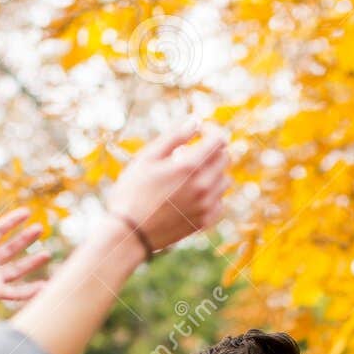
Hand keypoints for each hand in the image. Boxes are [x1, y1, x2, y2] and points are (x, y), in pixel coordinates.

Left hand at [0, 203, 50, 313]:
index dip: (12, 221)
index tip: (27, 212)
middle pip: (10, 248)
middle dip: (25, 238)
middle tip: (40, 228)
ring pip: (17, 269)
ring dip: (32, 262)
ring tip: (47, 254)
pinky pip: (17, 292)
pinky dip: (32, 291)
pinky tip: (46, 286)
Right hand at [107, 123, 229, 254]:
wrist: (129, 233)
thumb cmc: (132, 192)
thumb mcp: (148, 157)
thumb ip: (174, 136)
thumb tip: (196, 121)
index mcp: (189, 167)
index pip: (219, 140)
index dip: (211, 131)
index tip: (199, 132)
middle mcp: (204, 187)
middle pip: (224, 159)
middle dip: (212, 150)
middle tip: (189, 152)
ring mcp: (206, 206)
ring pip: (224, 181)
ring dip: (212, 172)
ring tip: (188, 174)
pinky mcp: (204, 222)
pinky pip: (220, 202)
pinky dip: (211, 194)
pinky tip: (192, 193)